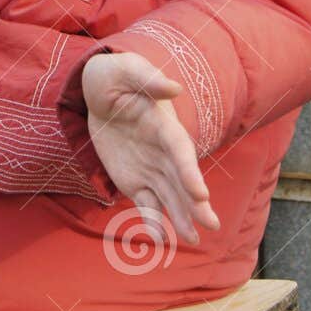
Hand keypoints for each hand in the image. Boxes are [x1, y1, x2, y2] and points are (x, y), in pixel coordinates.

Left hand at [81, 50, 220, 246]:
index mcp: (164, 125)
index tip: (200, 193)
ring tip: (192, 240)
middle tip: (211, 225)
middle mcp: (162, 152)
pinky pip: (145, 204)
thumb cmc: (115, 77)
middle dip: (195, 203)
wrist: (99, 93)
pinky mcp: (134, 181)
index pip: (180, 151)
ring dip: (181, 218)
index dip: (190, 172)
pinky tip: (158, 240)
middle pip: (182, 181)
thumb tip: (174, 86)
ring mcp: (150, 169)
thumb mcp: (126, 71)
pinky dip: (151, 222)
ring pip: (169, 198)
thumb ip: (148, 79)